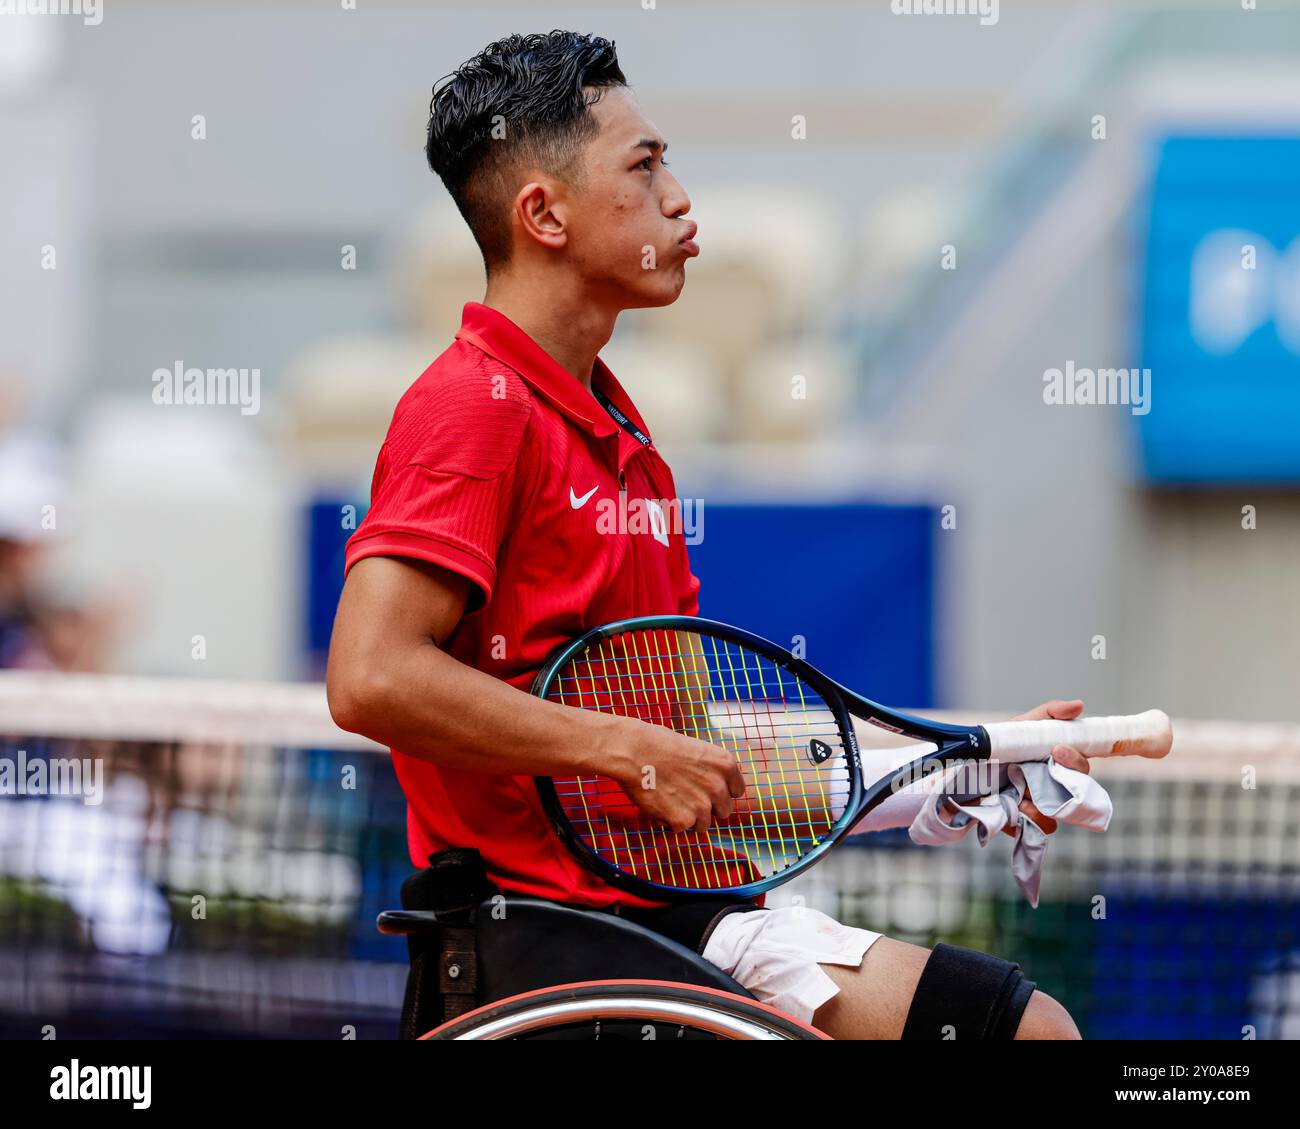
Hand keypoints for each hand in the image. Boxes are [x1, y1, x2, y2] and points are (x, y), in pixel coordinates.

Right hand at [610, 716, 746, 833]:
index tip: (706, 789)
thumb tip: (714, 788)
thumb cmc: (660, 744)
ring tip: (669, 798)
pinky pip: (680, 829)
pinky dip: (669, 821)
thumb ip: (711, 770)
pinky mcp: (683, 821)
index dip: (720, 792)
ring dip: (688, 817)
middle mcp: (719, 787)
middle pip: (723, 811)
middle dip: (707, 807)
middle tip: (685, 796)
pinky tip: (659, 803)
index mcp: (726, 765)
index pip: (736, 791)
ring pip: (702, 824)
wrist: (635, 751)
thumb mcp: (697, 750)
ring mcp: (702, 806)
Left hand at [939, 699, 1088, 836]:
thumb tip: (1078, 705)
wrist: (962, 766)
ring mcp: (1036, 807)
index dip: (1075, 762)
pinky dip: (1023, 824)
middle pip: (1075, 797)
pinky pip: (1032, 831)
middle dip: (1057, 787)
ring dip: (1040, 809)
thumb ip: (1049, 713)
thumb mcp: (1021, 725)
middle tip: (1033, 776)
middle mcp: (1050, 788)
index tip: (1057, 751)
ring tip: (1019, 798)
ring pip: (1055, 818)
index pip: (1080, 768)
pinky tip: (1011, 812)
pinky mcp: (1019, 823)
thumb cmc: (998, 745)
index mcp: (1055, 765)